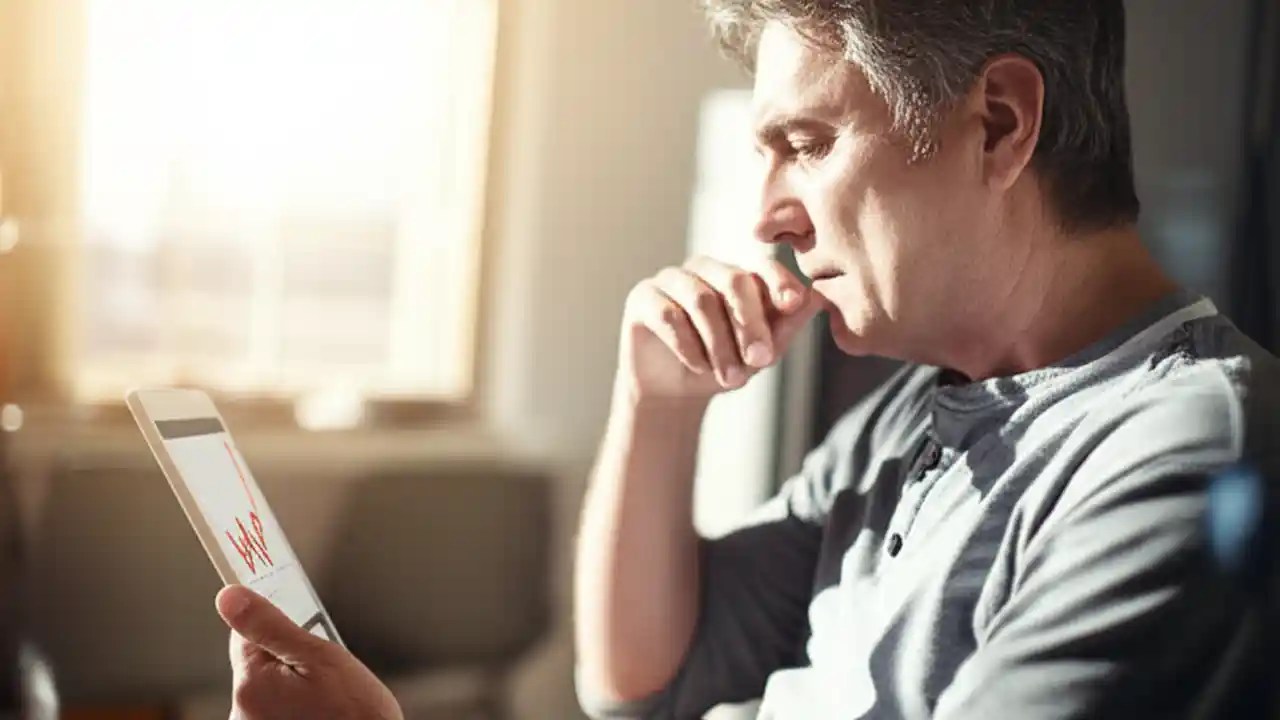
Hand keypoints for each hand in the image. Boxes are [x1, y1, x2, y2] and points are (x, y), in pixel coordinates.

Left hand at [216, 586, 402, 719]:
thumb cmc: (356, 716)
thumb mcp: (321, 657)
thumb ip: (271, 625)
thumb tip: (230, 596)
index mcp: (251, 683)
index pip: (246, 634)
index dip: (278, 628)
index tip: (300, 627)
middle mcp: (243, 712)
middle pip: (260, 664)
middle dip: (290, 661)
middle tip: (326, 672)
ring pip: (271, 689)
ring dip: (295, 687)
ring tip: (329, 698)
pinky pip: (277, 711)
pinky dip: (296, 709)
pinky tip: (322, 712)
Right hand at [618, 256, 819, 399]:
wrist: (674, 394)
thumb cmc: (721, 365)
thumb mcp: (759, 353)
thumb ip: (786, 326)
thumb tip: (818, 298)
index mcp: (736, 276)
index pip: (761, 267)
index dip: (778, 282)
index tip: (792, 304)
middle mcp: (704, 270)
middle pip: (733, 280)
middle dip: (750, 323)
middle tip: (761, 361)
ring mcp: (670, 280)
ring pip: (701, 299)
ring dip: (720, 343)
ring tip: (730, 378)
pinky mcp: (642, 298)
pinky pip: (669, 314)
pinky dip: (688, 344)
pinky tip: (698, 366)